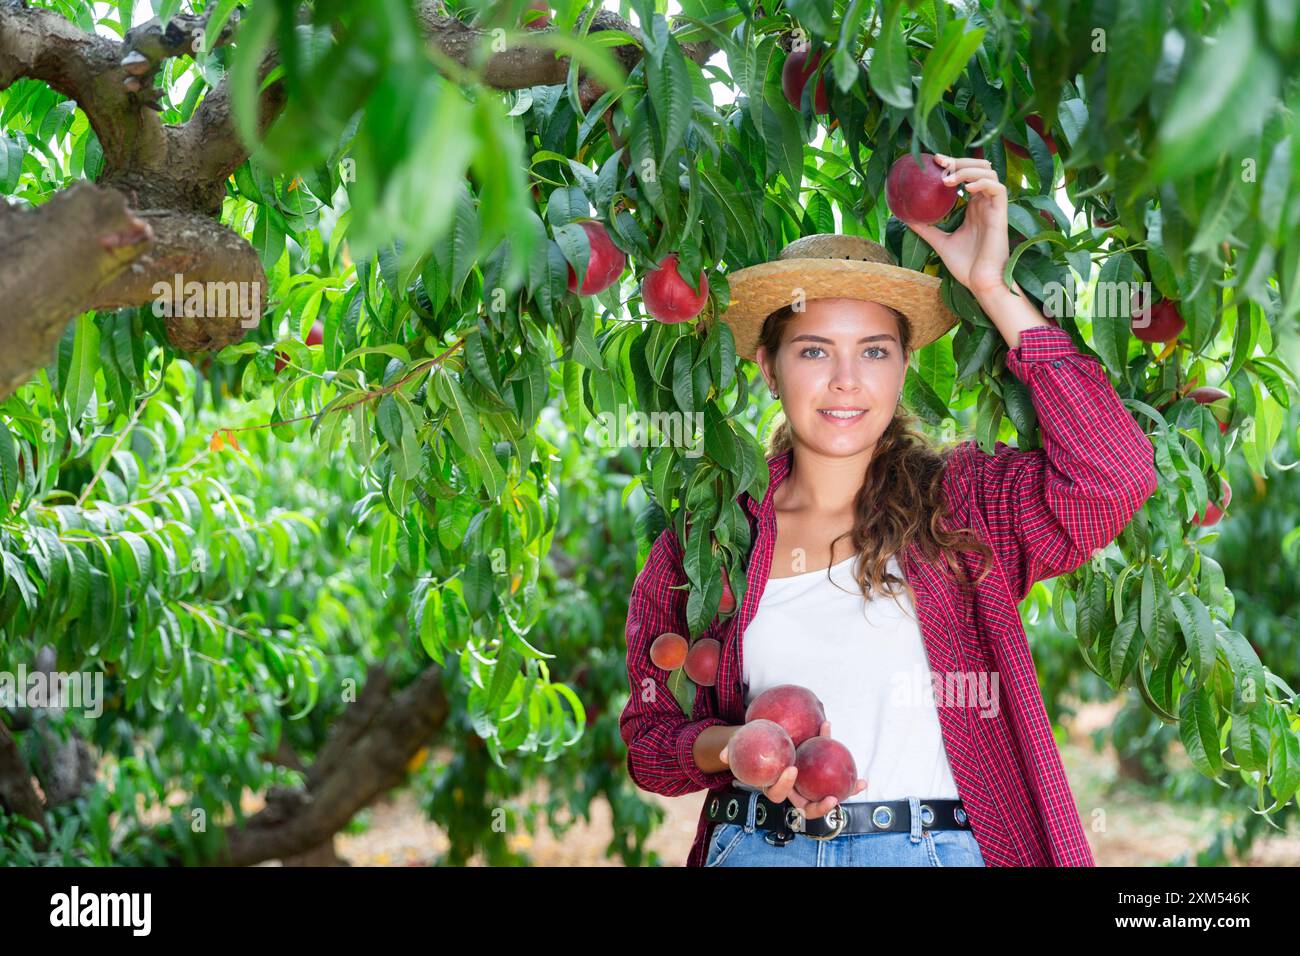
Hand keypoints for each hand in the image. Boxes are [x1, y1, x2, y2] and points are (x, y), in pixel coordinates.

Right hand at [720, 720, 866, 820]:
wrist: (773, 748)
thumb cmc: (758, 747)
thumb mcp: (744, 746)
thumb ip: (733, 750)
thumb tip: (722, 754)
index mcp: (775, 786)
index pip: (777, 794)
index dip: (784, 785)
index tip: (792, 769)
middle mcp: (793, 794)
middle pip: (805, 809)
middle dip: (819, 808)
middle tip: (830, 798)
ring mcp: (809, 790)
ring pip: (825, 800)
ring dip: (843, 796)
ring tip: (857, 787)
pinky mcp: (822, 784)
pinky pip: (836, 785)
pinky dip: (850, 784)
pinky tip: (863, 779)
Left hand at [898, 153, 1009, 298]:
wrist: (980, 282)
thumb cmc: (965, 265)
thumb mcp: (939, 242)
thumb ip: (926, 228)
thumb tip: (905, 218)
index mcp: (973, 206)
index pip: (967, 175)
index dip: (953, 164)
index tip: (934, 161)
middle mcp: (984, 203)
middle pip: (979, 167)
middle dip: (960, 160)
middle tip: (940, 162)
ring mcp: (993, 207)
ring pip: (989, 172)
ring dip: (968, 170)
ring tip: (947, 180)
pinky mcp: (1001, 214)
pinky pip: (997, 188)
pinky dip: (982, 182)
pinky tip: (966, 189)